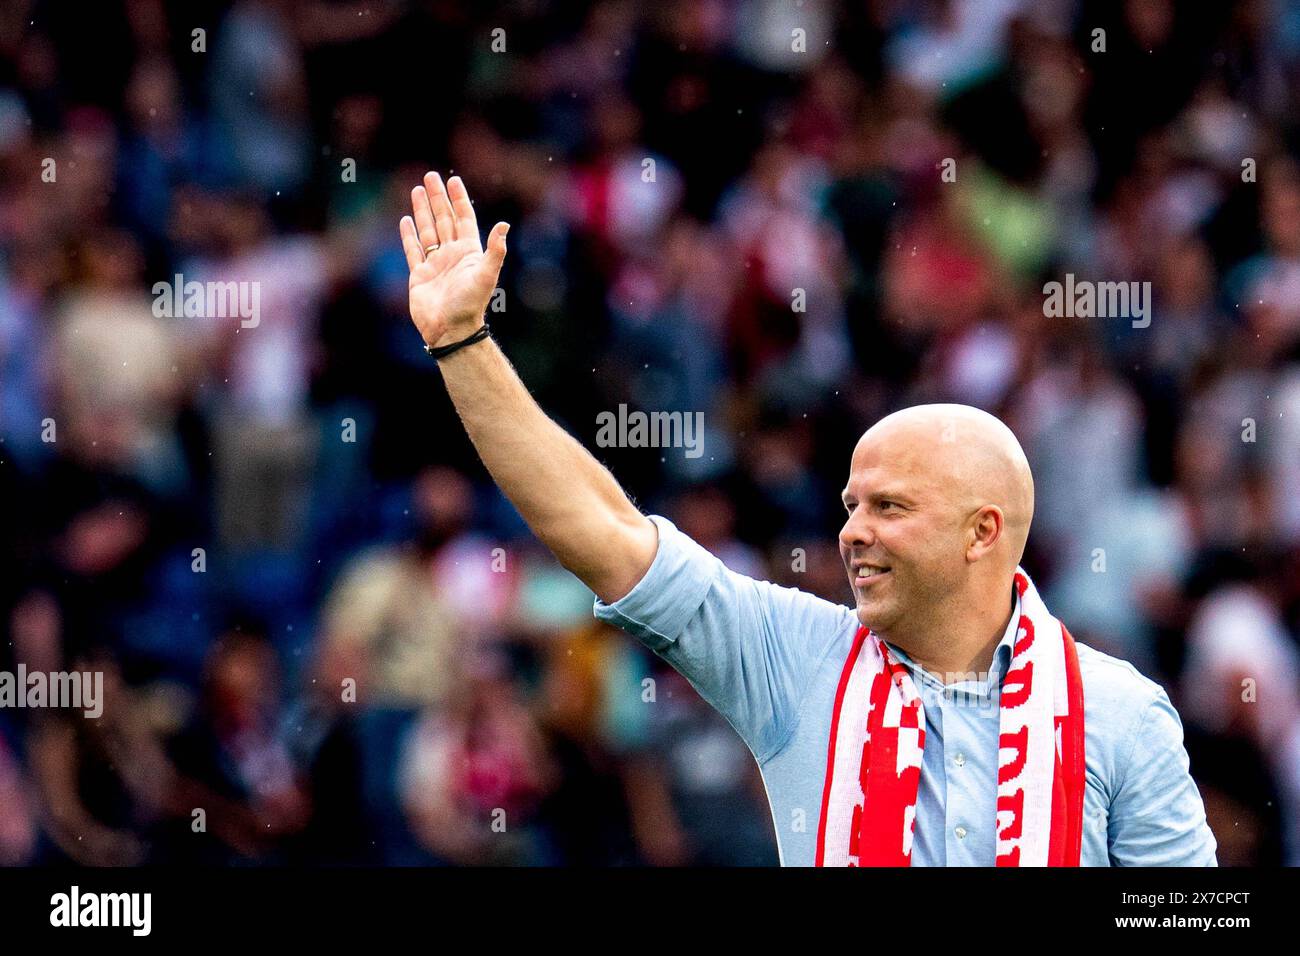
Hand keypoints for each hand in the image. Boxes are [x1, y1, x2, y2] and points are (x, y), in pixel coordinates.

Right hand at [399, 172, 509, 348]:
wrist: (450, 329)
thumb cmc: (470, 304)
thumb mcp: (486, 275)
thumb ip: (495, 250)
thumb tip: (504, 224)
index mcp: (469, 252)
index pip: (463, 218)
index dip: (459, 199)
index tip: (453, 180)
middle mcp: (452, 255)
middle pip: (444, 219)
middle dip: (437, 198)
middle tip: (430, 176)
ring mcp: (435, 264)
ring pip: (428, 230)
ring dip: (422, 211)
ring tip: (416, 190)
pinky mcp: (419, 275)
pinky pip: (413, 250)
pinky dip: (409, 235)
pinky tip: (405, 220)